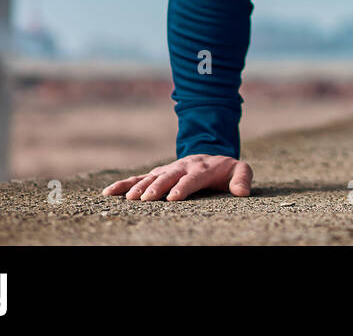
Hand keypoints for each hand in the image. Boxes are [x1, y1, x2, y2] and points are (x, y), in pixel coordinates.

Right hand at [102, 154, 252, 201]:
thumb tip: (242, 192)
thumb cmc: (225, 169)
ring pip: (152, 177)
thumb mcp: (240, 169)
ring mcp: (168, 169)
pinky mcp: (157, 173)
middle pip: (169, 177)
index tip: (174, 197)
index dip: (183, 187)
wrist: (211, 154)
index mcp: (203, 168)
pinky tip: (109, 192)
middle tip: (146, 198)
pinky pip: (138, 178)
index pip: (193, 178)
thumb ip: (243, 179)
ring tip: (129, 198)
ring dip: (139, 186)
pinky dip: (124, 184)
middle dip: (158, 187)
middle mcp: (183, 166)